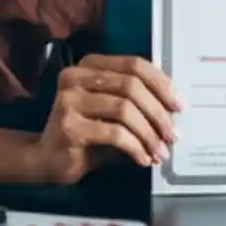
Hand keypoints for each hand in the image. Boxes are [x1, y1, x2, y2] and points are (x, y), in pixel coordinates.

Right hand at [29, 54, 182, 184]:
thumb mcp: (112, 111)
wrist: (47, 161)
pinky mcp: (69, 126)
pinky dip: (135, 147)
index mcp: (90, 65)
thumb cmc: (87, 135)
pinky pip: (115, 133)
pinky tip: (144, 159)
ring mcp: (69, 100)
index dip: (161, 84)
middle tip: (173, 135)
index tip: (179, 106)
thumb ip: (136, 100)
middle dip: (158, 112)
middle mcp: (76, 76)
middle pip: (131, 86)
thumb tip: (175, 107)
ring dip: (149, 133)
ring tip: (161, 151)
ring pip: (124, 109)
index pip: (134, 64)